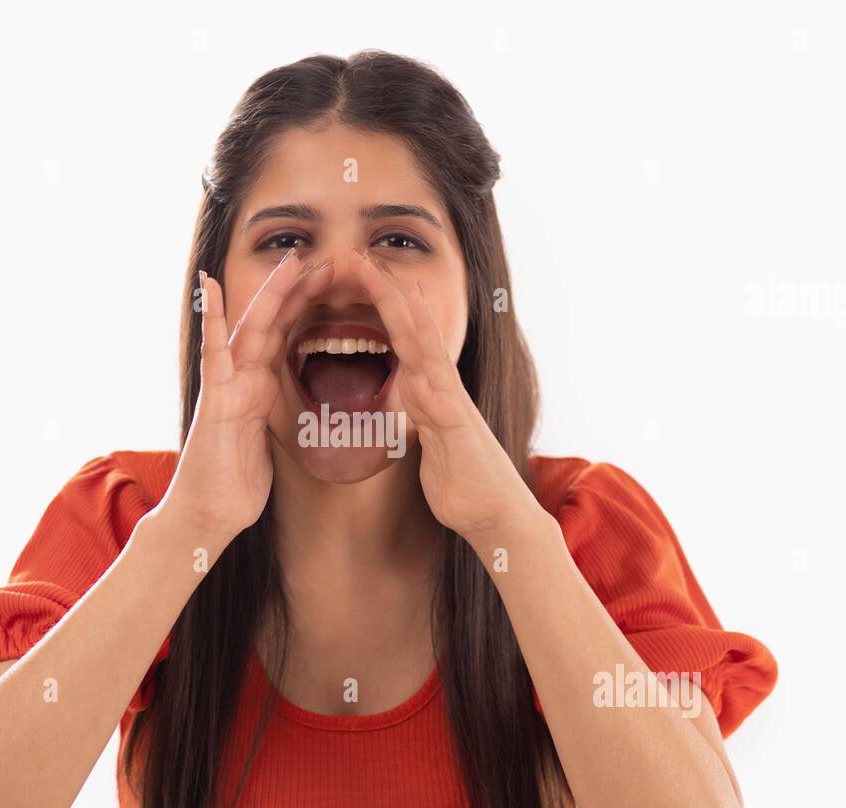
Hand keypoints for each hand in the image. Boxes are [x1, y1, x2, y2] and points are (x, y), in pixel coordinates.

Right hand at [157, 249, 333, 546]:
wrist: (209, 513)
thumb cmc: (235, 484)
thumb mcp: (269, 445)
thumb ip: (276, 419)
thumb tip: (294, 410)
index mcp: (259, 388)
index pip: (287, 337)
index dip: (307, 309)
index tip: (333, 283)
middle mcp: (243, 379)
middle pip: (274, 324)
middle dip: (297, 292)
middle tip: (324, 259)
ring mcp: (227, 385)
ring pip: (251, 329)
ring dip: (270, 295)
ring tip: (289, 262)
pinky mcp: (216, 398)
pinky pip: (215, 354)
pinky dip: (214, 320)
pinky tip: (213, 288)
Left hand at [349, 248, 544, 543]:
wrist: (494, 515)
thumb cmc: (461, 485)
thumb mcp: (429, 448)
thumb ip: (418, 421)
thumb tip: (407, 407)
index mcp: (428, 393)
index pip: (400, 340)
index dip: (376, 309)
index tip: (351, 281)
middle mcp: (440, 386)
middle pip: (408, 326)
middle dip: (382, 289)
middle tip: (354, 254)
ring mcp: (449, 396)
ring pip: (420, 337)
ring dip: (395, 301)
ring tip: (371, 268)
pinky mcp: (453, 416)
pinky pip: (433, 370)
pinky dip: (420, 340)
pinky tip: (405, 317)